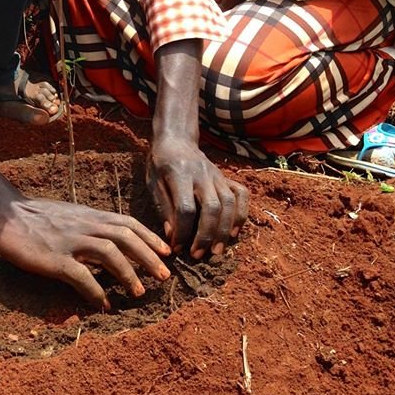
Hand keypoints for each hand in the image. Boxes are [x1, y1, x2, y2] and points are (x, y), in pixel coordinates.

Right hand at [0, 195, 171, 307]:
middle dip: (148, 256)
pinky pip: (81, 275)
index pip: (128, 223)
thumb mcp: (70, 215)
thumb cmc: (36, 216)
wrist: (4, 211)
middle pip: (125, 237)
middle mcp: (85, 225)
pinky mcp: (54, 258)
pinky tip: (105, 305)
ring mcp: (70, 241)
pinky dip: (96, 291)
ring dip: (128, 273)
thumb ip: (89, 226)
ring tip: (140, 293)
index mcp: (89, 215)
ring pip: (109, 253)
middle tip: (164, 277)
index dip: (150, 237)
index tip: (167, 252)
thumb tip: (109, 244)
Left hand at [147, 136, 248, 257]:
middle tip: (198, 255)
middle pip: (212, 207)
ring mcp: (217, 175)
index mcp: (179, 174)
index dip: (182, 232)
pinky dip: (241, 214)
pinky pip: (241, 195)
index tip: (176, 247)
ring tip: (216, 251)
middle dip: (206, 235)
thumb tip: (173, 236)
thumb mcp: (153, 182)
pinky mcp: (226, 177)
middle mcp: (202, 174)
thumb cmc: (160, 163)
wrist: (176, 139)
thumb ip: (162, 207)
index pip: (186, 208)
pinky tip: (234, 232)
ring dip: (224, 230)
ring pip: (229, 204)